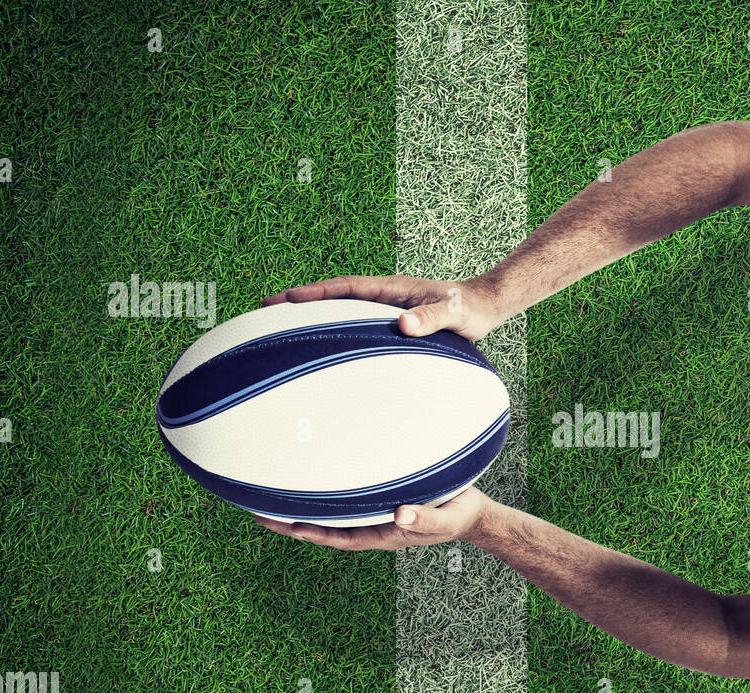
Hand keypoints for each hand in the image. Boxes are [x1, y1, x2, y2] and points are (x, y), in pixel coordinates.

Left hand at [254, 486, 493, 550]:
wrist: (470, 511)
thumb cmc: (457, 515)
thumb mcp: (445, 519)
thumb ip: (425, 519)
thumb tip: (399, 516)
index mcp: (381, 534)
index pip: (337, 536)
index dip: (310, 533)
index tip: (286, 527)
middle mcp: (369, 524)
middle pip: (323, 525)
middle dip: (290, 521)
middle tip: (255, 512)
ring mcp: (371, 512)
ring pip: (328, 511)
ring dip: (300, 505)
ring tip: (267, 495)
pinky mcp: (377, 496)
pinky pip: (342, 496)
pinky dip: (321, 491)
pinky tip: (305, 479)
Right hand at [261, 274, 504, 340]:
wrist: (485, 307)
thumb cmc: (470, 310)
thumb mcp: (453, 314)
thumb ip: (431, 318)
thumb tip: (403, 324)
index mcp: (390, 289)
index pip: (343, 288)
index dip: (313, 294)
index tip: (283, 299)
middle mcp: (383, 296)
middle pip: (332, 297)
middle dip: (298, 303)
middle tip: (263, 310)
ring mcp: (385, 308)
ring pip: (340, 311)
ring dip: (312, 317)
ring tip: (280, 329)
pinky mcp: (390, 322)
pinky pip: (355, 325)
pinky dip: (334, 331)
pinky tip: (323, 348)